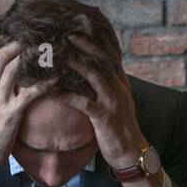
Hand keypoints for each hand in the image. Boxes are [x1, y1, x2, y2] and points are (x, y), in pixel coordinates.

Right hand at [0, 42, 54, 186]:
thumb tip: (8, 76)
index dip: (9, 40)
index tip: (26, 31)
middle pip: (4, 53)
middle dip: (22, 41)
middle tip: (43, 33)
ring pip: (16, 67)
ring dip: (35, 56)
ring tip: (53, 48)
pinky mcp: (10, 113)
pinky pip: (30, 93)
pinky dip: (45, 83)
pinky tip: (58, 78)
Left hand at [55, 34, 147, 171]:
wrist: (133, 154)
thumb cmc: (121, 131)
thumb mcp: (118, 105)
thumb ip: (109, 89)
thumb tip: (96, 76)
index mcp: (122, 85)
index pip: (110, 58)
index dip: (96, 43)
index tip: (81, 31)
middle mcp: (119, 90)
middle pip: (103, 61)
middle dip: (86, 47)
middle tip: (68, 36)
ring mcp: (113, 103)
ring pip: (95, 77)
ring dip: (76, 65)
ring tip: (59, 56)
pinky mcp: (105, 118)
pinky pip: (84, 103)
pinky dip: (67, 96)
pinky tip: (53, 92)